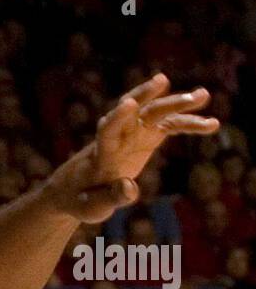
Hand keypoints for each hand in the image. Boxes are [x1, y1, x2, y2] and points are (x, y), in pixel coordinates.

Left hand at [44, 75, 218, 223]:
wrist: (77, 189)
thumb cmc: (81, 200)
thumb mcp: (92, 207)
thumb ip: (112, 198)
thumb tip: (130, 188)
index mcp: (101, 154)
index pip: (107, 131)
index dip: (117, 118)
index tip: (128, 103)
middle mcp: (117, 137)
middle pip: (134, 114)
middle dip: (148, 98)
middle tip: (163, 81)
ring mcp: (132, 134)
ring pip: (154, 114)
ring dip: (177, 104)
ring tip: (204, 95)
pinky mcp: (144, 138)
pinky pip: (168, 127)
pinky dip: (187, 124)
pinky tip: (211, 125)